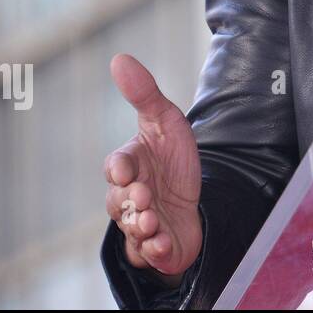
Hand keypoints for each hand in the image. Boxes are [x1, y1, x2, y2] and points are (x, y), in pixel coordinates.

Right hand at [104, 53, 202, 283]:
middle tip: (145, 197)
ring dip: (141, 227)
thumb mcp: (167, 122)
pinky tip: (163, 244)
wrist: (196, 200)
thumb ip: (144, 94)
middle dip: (131, 201)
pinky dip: (154, 251)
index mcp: (129, 166)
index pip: (116, 166)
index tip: (125, 169)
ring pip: (130, 229)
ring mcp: (139, 223)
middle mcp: (127, 197)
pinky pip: (146, 254)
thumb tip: (119, 58)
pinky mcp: (153, 247)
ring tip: (154, 222)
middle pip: (119, 201)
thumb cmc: (175, 159)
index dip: (119, 168)